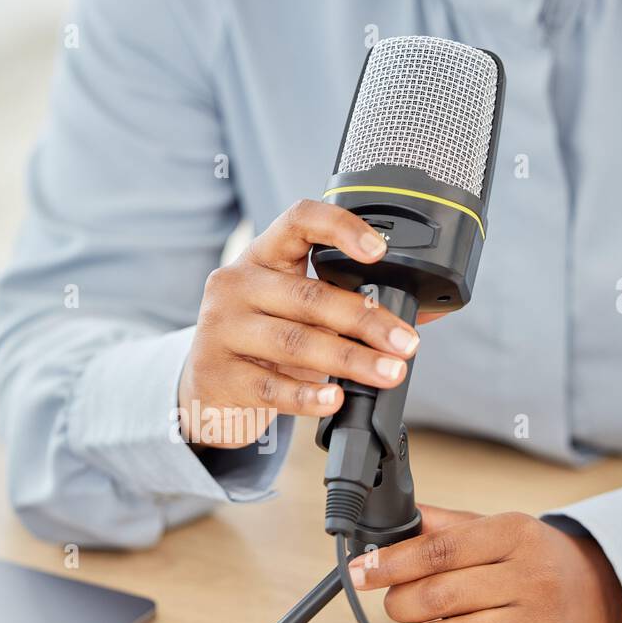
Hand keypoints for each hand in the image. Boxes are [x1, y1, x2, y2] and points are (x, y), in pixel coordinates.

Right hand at [179, 199, 432, 447]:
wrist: (203, 390)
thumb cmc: (259, 344)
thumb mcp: (290, 313)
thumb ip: (339, 308)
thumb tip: (418, 315)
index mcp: (260, 258)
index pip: (298, 222)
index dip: (340, 228)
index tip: (379, 251)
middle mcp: (235, 286)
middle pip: (308, 296)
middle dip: (366, 319)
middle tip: (406, 341)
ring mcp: (221, 331)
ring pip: (295, 342)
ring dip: (350, 360)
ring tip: (388, 373)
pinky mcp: (218, 376)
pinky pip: (271, 387)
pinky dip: (308, 396)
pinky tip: (335, 400)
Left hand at [348, 505, 621, 622]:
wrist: (602, 590)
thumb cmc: (535, 559)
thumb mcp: (497, 528)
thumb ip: (446, 525)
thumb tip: (396, 519)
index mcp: (514, 533)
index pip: (440, 549)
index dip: (393, 563)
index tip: (362, 572)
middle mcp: (532, 575)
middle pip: (447, 594)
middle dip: (402, 604)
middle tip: (388, 608)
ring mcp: (544, 620)